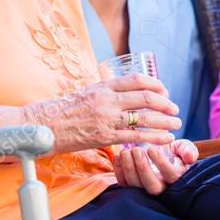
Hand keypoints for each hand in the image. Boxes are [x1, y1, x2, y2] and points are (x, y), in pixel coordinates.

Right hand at [20, 74, 180, 151]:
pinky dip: (153, 138)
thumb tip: (127, 89)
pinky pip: (135, 137)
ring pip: (144, 119)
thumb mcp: (87, 92)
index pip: (136, 80)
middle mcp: (107, 100)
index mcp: (103, 86)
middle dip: (165, 104)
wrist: (44, 126)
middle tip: (174, 109)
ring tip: (175, 125)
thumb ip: (107, 90)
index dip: (154, 84)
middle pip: (145, 98)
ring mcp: (107, 119)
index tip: (164, 91)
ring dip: (164, 122)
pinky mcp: (105, 137)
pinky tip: (165, 139)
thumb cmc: (64, 109)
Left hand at [114, 139, 198, 194]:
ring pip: (135, 185)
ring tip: (126, 151)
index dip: (160, 163)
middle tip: (137, 150)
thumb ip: (188, 150)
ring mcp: (145, 188)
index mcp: (176, 178)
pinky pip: (123, 183)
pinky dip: (119, 170)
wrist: (164, 156)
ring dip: (129, 168)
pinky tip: (118, 156)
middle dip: (142, 168)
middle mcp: (161, 187)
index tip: (151, 148)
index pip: (170, 175)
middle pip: (151, 186)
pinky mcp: (132, 186)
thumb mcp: (184, 148)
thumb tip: (190, 158)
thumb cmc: (175, 152)